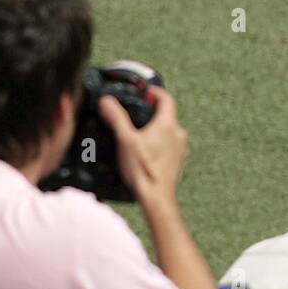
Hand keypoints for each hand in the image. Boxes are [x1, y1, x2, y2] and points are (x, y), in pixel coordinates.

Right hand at [98, 86, 187, 206]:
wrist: (156, 197)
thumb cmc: (144, 170)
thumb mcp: (125, 139)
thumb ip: (116, 118)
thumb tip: (108, 101)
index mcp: (168, 124)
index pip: (166, 98)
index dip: (154, 92)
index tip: (144, 92)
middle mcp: (178, 134)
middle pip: (166, 114)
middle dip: (150, 111)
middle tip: (134, 111)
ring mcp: (179, 148)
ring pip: (167, 130)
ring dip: (153, 127)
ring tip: (135, 132)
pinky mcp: (176, 160)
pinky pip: (167, 144)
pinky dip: (156, 141)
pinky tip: (142, 150)